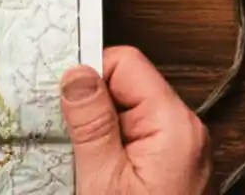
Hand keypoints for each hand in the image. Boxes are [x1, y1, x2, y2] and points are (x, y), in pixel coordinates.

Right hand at [60, 46, 212, 194]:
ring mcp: (179, 148)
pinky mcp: (169, 164)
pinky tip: (98, 174)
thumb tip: (77, 75)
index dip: (89, 74)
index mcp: (173, 125)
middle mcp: (183, 130)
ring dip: (98, 130)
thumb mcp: (104, 181)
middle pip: (125, 86)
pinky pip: (132, 136)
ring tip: (86, 165)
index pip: (126, 63)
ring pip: (125, 112)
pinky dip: (109, 147)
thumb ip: (92, 125)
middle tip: (69, 138)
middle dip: (91, 106)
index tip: (61, 95)